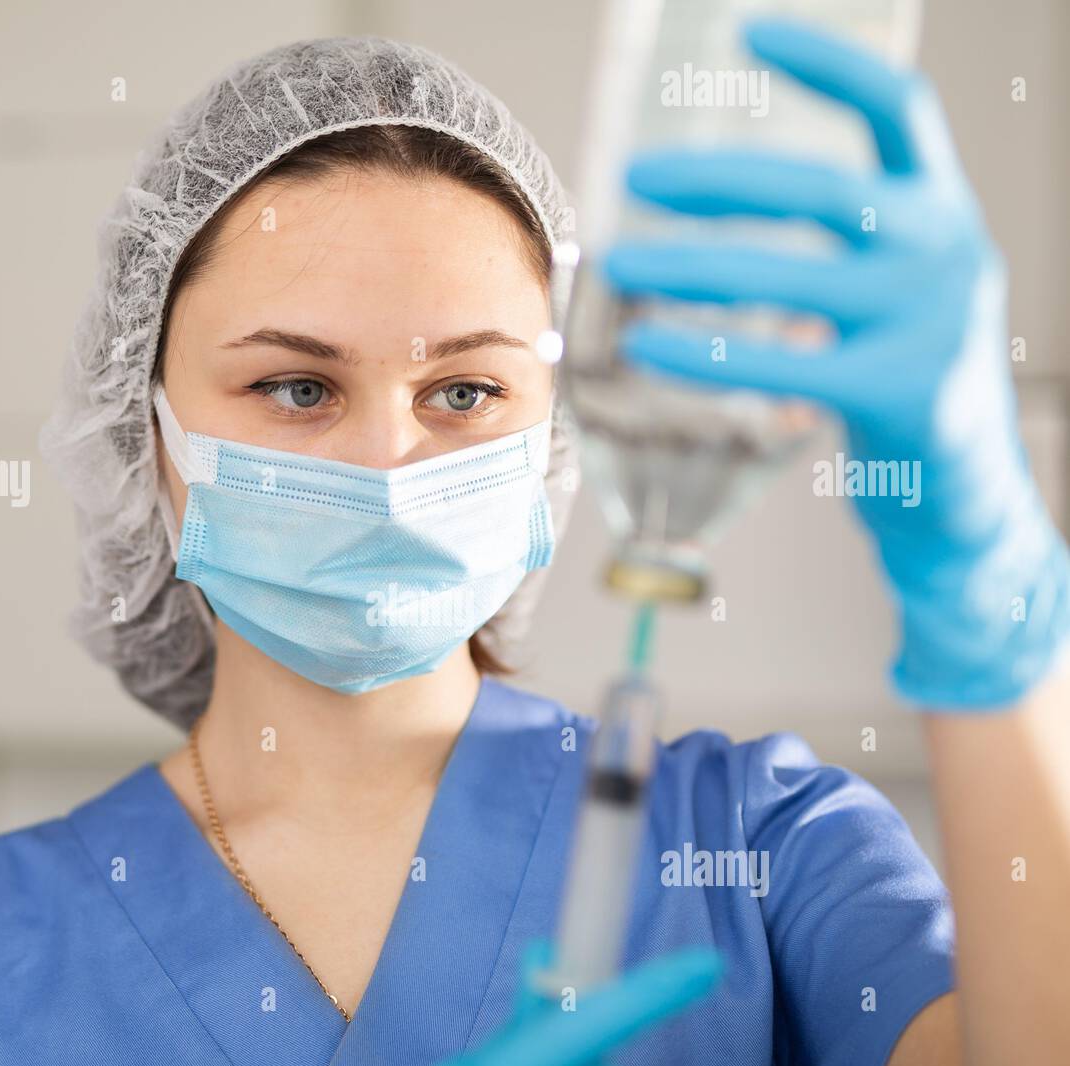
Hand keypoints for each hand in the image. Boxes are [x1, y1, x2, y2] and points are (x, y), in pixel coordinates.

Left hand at [603, 17, 1069, 708]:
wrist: (965, 498)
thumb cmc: (909, 388)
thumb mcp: (899, 296)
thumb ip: (848, 246)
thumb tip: (725, 211)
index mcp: (945, 214)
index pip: (897, 107)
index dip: (825, 63)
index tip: (746, 32)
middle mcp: (950, 251)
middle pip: (823, 188)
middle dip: (720, 179)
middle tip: (636, 177)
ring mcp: (933, 322)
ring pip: (791, 276)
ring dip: (693, 267)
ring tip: (621, 262)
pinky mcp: (903, 394)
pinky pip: (783, 365)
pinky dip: (707, 356)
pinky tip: (646, 350)